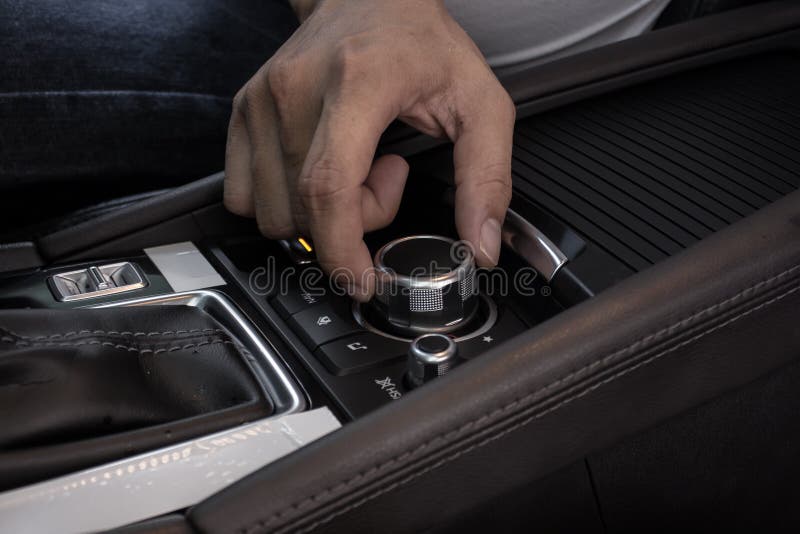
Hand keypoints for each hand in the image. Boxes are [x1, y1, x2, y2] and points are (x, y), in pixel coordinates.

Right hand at [224, 0, 513, 300]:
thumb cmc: (421, 45)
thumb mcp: (480, 103)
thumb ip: (488, 178)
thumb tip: (481, 247)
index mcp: (357, 83)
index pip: (329, 187)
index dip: (342, 251)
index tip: (363, 279)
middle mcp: (295, 90)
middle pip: (306, 210)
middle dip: (349, 223)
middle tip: (384, 177)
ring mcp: (260, 101)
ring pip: (274, 212)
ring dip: (317, 214)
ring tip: (353, 166)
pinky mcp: (242, 112)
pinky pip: (245, 197)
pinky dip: (284, 202)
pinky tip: (317, 168)